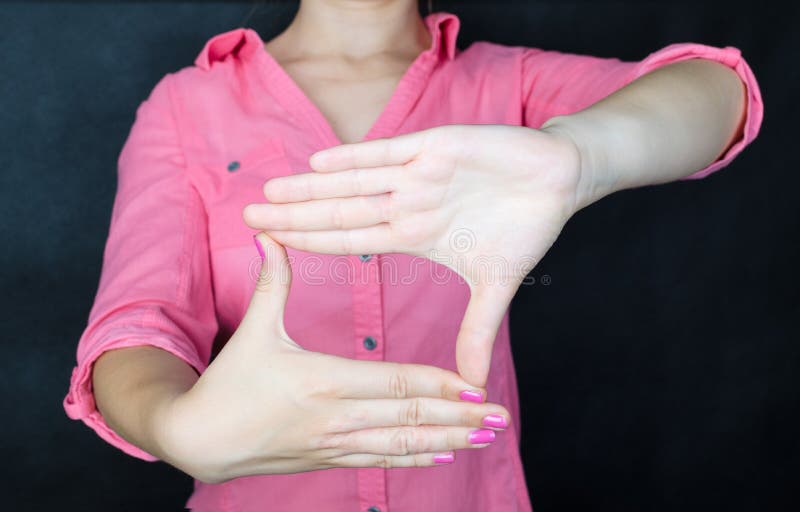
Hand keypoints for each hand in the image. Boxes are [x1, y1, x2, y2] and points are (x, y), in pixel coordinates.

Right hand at [155, 233, 509, 482]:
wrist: (199, 440)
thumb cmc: (229, 383)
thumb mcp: (253, 330)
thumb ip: (271, 282)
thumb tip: (270, 235)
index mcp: (324, 380)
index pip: (397, 384)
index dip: (441, 386)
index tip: (478, 387)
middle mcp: (337, 416)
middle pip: (411, 419)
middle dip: (460, 419)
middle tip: (501, 419)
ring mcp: (335, 443)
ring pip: (402, 445)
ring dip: (447, 441)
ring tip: (484, 439)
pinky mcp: (328, 459)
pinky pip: (380, 461)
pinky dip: (414, 459)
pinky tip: (442, 456)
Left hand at [243, 124, 582, 387]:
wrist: (558, 182)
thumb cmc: (524, 228)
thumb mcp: (495, 285)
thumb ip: (477, 329)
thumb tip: (473, 384)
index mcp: (413, 234)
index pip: (349, 240)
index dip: (309, 241)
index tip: (269, 244)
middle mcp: (407, 204)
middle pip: (340, 212)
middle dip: (295, 214)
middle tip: (247, 215)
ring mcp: (419, 176)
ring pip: (356, 183)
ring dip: (314, 187)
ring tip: (271, 189)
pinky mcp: (439, 148)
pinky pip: (391, 153)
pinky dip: (358, 157)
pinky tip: (319, 162)